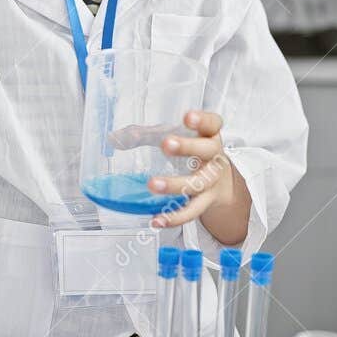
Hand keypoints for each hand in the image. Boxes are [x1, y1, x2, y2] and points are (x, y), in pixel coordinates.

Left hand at [147, 110, 249, 243]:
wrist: (222, 185)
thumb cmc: (193, 155)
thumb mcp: (177, 140)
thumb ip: (147, 136)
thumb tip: (115, 139)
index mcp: (209, 136)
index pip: (212, 124)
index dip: (202, 120)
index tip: (187, 117)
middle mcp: (215, 157)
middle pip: (207, 150)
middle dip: (187, 147)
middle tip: (166, 144)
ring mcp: (212, 181)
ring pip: (198, 183)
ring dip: (175, 184)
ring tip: (153, 184)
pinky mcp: (205, 202)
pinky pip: (191, 211)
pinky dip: (174, 217)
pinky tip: (157, 220)